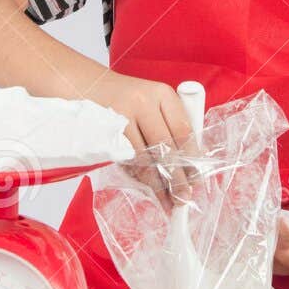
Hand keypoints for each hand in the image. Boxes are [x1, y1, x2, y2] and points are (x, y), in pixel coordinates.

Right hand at [90, 72, 196, 207]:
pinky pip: (125, 160)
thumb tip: (197, 160)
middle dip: (176, 178)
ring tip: (166, 200)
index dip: (193, 159)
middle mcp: (143, 102)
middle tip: (184, 197)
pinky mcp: (105, 131)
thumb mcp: (156, 102)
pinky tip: (145, 186)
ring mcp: (121, 116)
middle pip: (165, 147)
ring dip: (156, 183)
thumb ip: (175, 125)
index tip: (197, 179)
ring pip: (144, 157)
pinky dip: (137, 175)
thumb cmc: (131, 99)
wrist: (91, 87)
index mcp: (163, 94)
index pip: (184, 130)